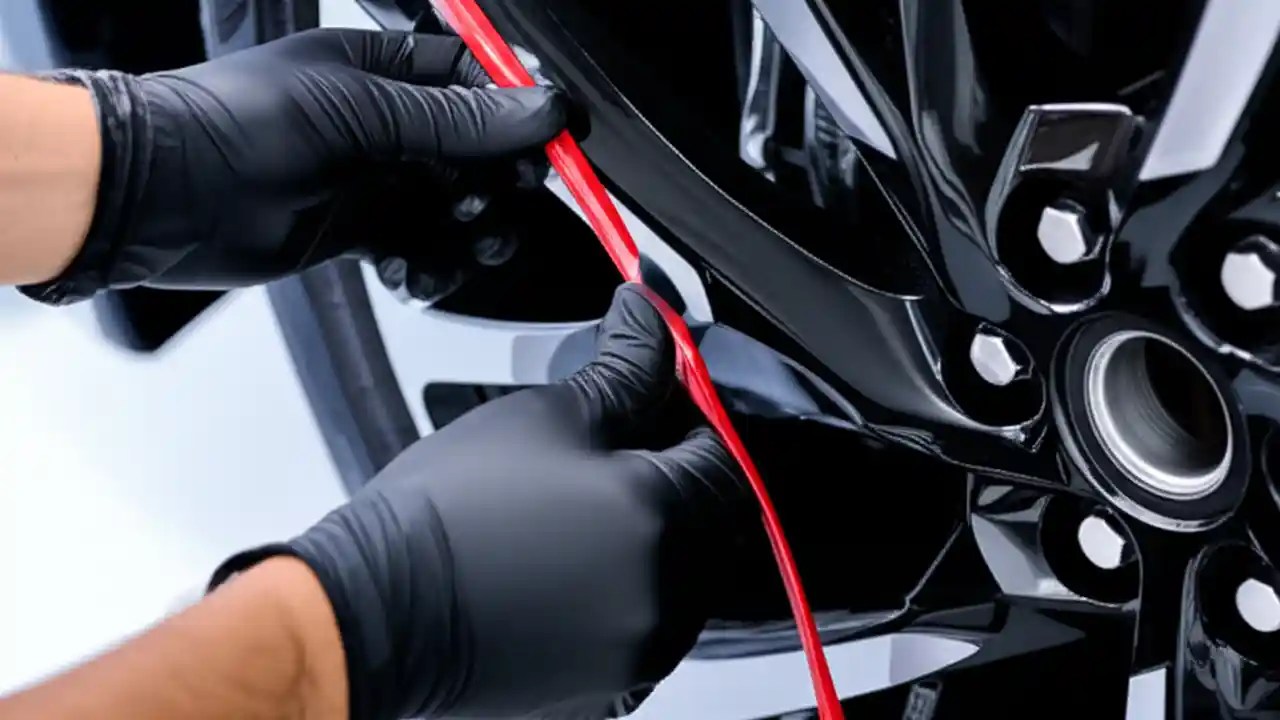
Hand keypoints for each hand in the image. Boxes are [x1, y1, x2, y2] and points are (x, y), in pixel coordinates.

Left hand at [23, 28, 564, 304]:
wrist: (160, 197)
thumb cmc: (236, 126)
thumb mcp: (361, 113)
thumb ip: (456, 121)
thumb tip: (539, 112)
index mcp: (384, 70)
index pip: (479, 82)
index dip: (522, 114)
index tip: (556, 146)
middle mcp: (384, 123)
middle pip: (477, 152)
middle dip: (500, 184)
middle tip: (499, 206)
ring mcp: (372, 180)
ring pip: (454, 208)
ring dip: (471, 234)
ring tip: (466, 246)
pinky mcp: (356, 232)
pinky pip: (419, 248)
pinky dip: (429, 265)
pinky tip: (412, 272)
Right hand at [212, 284, 750, 718]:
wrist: (377, 610)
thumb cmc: (448, 516)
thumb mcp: (546, 416)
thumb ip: (624, 369)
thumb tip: (651, 323)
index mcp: (662, 520)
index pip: (726, 451)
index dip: (694, 412)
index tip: (660, 395)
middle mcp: (667, 596)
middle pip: (714, 515)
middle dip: (677, 470)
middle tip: (614, 443)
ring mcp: (641, 649)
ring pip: (685, 571)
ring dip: (657, 532)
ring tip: (580, 505)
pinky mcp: (613, 685)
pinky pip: (648, 620)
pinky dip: (629, 585)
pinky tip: (572, 559)